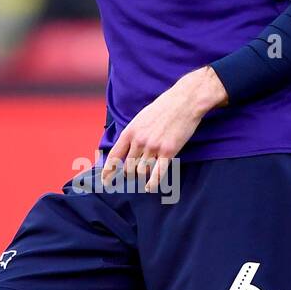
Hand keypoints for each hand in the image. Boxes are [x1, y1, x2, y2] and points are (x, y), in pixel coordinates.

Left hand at [100, 66, 227, 192]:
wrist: (184, 101)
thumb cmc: (163, 107)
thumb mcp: (141, 118)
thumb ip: (133, 133)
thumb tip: (127, 148)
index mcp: (130, 132)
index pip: (114, 156)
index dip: (108, 171)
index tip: (105, 181)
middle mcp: (139, 141)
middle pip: (128, 167)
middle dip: (129, 175)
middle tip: (132, 178)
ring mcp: (153, 147)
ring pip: (142, 172)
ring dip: (142, 178)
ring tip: (144, 179)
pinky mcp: (168, 151)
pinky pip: (158, 173)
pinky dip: (153, 183)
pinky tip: (150, 188)